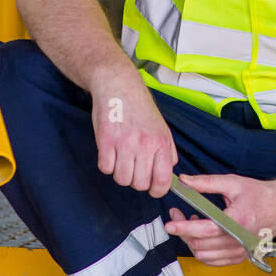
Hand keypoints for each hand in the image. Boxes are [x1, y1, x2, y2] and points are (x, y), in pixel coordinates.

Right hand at [90, 69, 177, 197]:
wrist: (119, 85)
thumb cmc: (140, 108)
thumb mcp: (161, 128)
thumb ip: (167, 153)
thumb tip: (169, 176)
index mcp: (161, 142)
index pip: (163, 181)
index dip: (157, 190)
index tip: (152, 187)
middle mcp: (145, 144)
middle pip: (140, 184)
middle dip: (136, 179)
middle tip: (133, 165)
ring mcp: (124, 143)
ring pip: (121, 179)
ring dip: (120, 172)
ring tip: (121, 157)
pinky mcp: (105, 140)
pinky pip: (105, 168)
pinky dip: (106, 164)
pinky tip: (110, 151)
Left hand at [165, 172, 275, 266]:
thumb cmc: (259, 194)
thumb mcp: (232, 183)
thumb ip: (206, 182)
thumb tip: (184, 181)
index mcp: (237, 221)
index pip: (205, 229)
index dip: (184, 227)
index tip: (170, 224)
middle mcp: (239, 240)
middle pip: (201, 245)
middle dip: (183, 232)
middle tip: (177, 215)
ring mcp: (239, 252)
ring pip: (204, 256)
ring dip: (192, 241)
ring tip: (191, 222)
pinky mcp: (239, 257)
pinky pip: (213, 261)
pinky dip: (202, 250)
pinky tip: (202, 234)